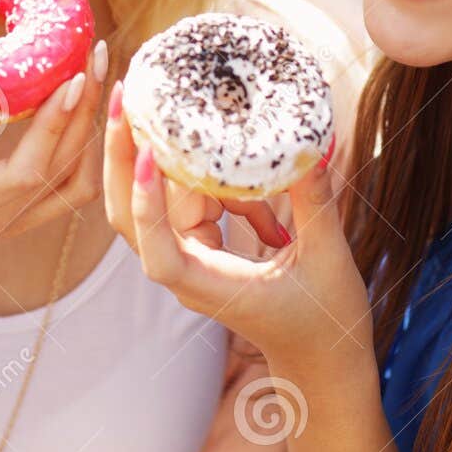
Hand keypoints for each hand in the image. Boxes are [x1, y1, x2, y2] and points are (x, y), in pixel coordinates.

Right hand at [0, 0, 106, 319]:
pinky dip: (86, 148)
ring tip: (101, 76)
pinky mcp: (26, 218)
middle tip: (95, 55)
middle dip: (86, 112)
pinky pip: (71, 187)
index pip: (26, 172)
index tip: (74, 77)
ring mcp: (15, 225)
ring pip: (77, 184)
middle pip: (64, 172)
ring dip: (93, 131)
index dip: (54, 125)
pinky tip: (90, 107)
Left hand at [103, 81, 372, 371]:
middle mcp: (187, 272)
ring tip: (149, 99)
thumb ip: (315, 203)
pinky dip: (201, 173)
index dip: (147, 206)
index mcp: (211, 287)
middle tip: (125, 95)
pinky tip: (220, 146)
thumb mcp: (327, 258)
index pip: (160, 253)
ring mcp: (188, 257)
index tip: (149, 155)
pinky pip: (187, 197)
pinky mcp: (199, 243)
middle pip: (133, 215)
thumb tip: (311, 146)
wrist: (320, 357)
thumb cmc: (326, 320)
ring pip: (153, 200)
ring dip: (151, 154)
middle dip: (123, 156)